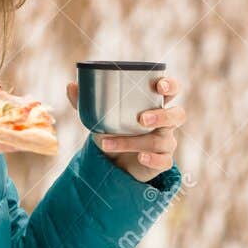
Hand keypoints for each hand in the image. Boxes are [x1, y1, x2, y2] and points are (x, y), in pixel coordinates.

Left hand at [65, 73, 185, 182]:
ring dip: (134, 142)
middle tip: (142, 119)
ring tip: (107, 143)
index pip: (172, 90)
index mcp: (153, 103)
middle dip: (162, 115)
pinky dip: (152, 159)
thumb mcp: (99, 116)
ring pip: (161, 140)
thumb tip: (70, 85)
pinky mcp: (163, 160)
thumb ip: (86, 102)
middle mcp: (164, 122)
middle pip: (177, 115)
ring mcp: (166, 141)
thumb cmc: (113, 130)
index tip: (160, 86)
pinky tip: (140, 158)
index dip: (171, 86)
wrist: (113, 161)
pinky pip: (164, 161)